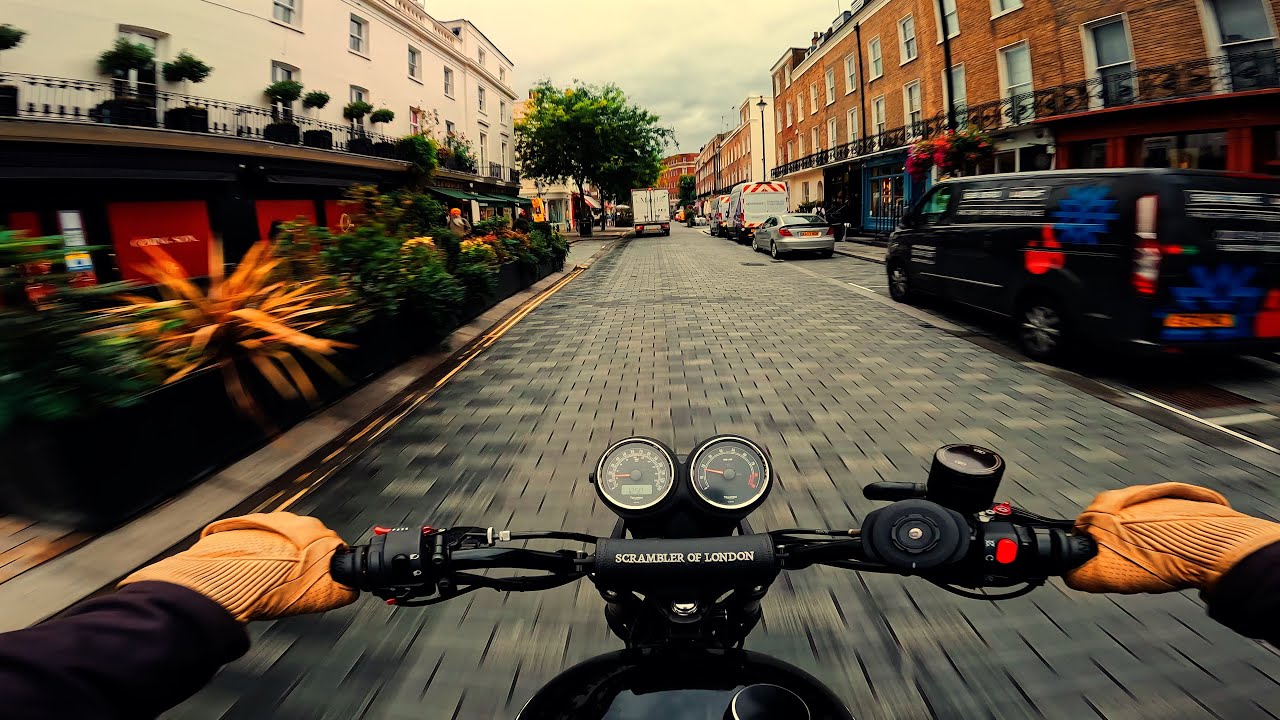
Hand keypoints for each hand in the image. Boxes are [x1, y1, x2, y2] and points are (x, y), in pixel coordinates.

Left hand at [119, 513, 357, 621]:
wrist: (228, 578)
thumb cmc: (273, 585)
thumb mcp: (318, 597)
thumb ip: (341, 591)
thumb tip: (350, 591)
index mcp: (320, 534)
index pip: (333, 547)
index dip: (328, 566)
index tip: (322, 579)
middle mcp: (299, 521)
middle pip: (308, 540)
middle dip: (304, 558)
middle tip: (294, 581)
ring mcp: (271, 520)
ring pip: (284, 537)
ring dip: (281, 552)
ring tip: (270, 576)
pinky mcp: (247, 522)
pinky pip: (260, 536)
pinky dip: (259, 550)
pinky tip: (253, 568)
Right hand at [1066, 483, 1279, 593]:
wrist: (1216, 549)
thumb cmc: (1160, 557)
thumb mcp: (1106, 576)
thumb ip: (1077, 575)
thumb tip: (1070, 575)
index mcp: (1101, 506)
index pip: (1082, 532)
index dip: (1089, 554)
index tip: (1101, 568)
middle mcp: (1125, 493)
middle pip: (1112, 528)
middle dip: (1118, 548)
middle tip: (1132, 568)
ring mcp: (1156, 495)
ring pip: (1139, 526)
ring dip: (1144, 543)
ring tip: (1159, 563)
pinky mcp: (1182, 500)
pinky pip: (1166, 523)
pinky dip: (1168, 537)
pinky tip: (1176, 553)